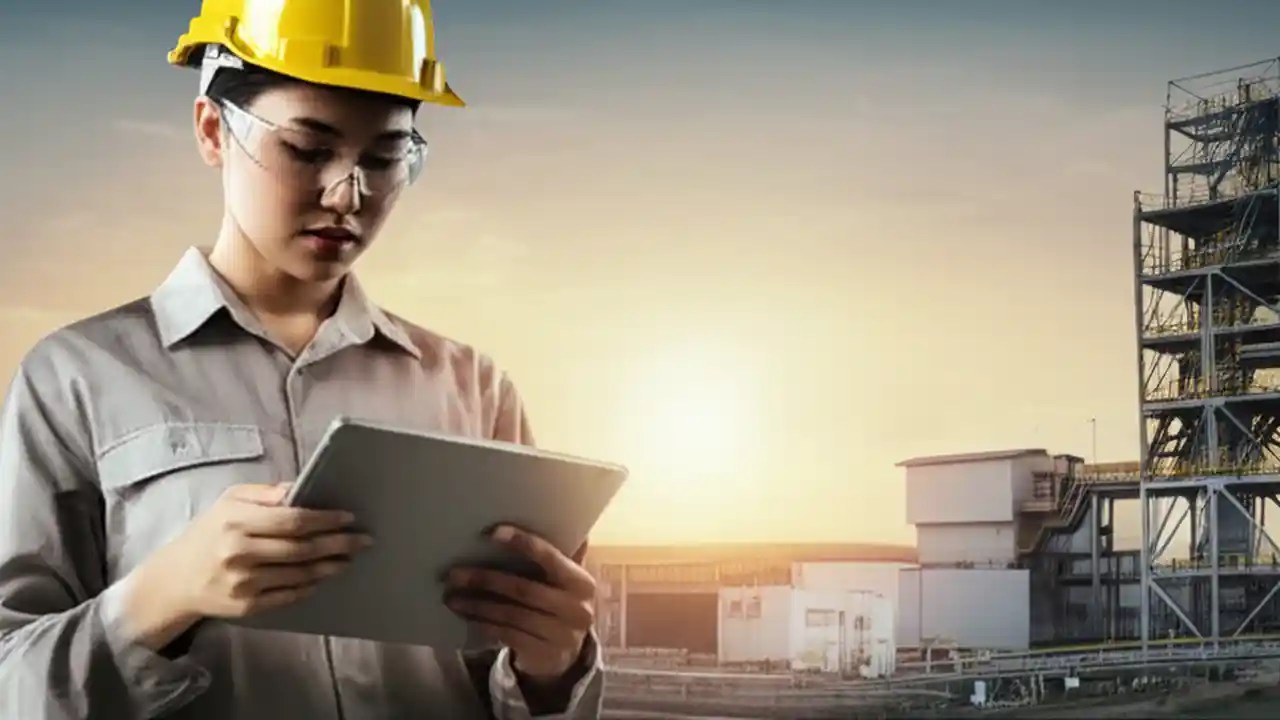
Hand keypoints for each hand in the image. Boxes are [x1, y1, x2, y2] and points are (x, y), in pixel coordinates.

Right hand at [124, 482, 371, 649]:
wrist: (175, 580)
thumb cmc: (208, 533)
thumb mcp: (229, 502)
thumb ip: (265, 494)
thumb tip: (301, 488)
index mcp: (237, 522)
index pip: (292, 520)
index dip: (326, 520)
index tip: (349, 517)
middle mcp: (240, 553)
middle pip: (302, 549)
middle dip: (338, 543)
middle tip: (363, 539)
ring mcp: (244, 583)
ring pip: (300, 574)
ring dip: (330, 566)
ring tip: (349, 557)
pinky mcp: (247, 606)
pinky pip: (290, 595)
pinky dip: (311, 585)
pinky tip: (324, 576)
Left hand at [444, 525, 594, 683]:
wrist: (568, 655)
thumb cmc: (560, 604)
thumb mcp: (567, 581)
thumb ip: (559, 554)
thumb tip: (557, 512)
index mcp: (581, 582)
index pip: (550, 557)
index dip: (522, 543)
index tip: (492, 532)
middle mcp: (576, 609)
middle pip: (523, 589)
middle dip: (486, 579)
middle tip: (454, 573)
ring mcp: (560, 635)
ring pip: (510, 614)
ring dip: (477, 605)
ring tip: (451, 597)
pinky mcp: (542, 654)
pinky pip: (506, 635)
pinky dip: (483, 624)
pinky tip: (466, 615)